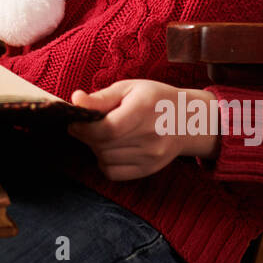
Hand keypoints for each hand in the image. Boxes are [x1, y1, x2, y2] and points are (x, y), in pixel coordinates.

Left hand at [67, 80, 218, 181]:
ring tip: (100, 135)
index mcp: (144, 109)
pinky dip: (105, 163)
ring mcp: (152, 156)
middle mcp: (151, 136)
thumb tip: (75, 100)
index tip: (74, 123)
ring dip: (95, 148)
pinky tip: (110, 149)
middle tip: (85, 126)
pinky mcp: (149, 169)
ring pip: (106, 160)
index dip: (84, 128)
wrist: (188, 120)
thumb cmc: (155, 99)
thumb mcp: (129, 88)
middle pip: (103, 145)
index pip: (108, 128)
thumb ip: (101, 97)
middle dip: (86, 136)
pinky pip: (114, 173)